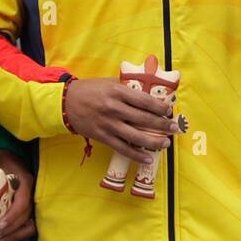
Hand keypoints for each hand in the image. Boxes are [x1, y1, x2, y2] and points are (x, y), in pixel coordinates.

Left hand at [0, 149, 34, 240]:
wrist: (8, 155)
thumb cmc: (0, 157)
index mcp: (25, 181)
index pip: (23, 202)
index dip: (13, 216)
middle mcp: (31, 194)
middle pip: (26, 217)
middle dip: (9, 230)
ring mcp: (30, 202)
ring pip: (28, 225)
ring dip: (14, 236)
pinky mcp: (25, 209)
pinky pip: (25, 226)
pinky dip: (15, 235)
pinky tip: (2, 240)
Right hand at [63, 77, 177, 164]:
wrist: (66, 103)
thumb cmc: (90, 90)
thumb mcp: (109, 82)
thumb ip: (127, 86)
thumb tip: (149, 90)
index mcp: (117, 92)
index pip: (144, 100)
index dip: (160, 107)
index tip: (169, 110)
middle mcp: (114, 108)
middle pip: (143, 119)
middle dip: (162, 125)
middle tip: (174, 128)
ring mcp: (108, 124)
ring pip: (136, 136)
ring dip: (153, 141)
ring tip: (165, 143)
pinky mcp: (102, 137)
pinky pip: (122, 148)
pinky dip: (136, 154)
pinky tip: (148, 158)